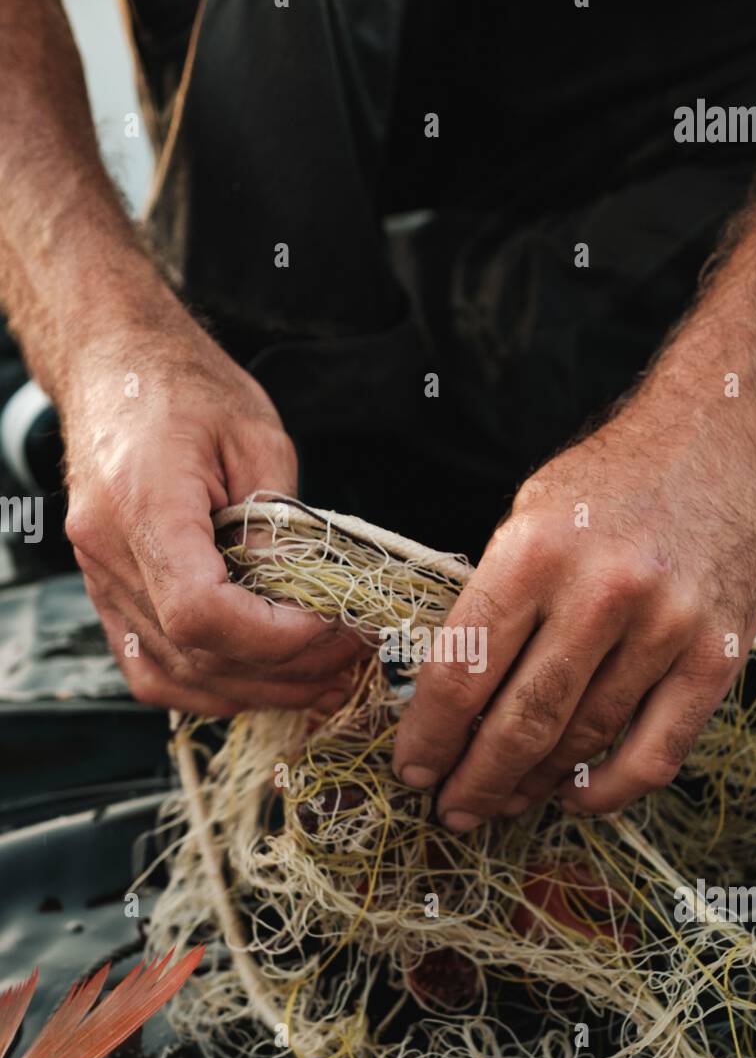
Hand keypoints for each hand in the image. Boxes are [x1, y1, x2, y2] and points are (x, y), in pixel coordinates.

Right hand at [63, 309, 361, 715]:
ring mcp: (98, 579)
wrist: (115, 367)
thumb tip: (308, 602)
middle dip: (287, 669)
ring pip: (176, 676)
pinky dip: (212, 688)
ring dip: (258, 690)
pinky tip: (266, 680)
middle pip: (196, 653)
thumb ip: (280, 526)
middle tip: (354, 658)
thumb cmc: (187, 389)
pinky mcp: (105, 595)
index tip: (334, 624)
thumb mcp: (257, 440)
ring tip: (326, 681)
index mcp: (142, 501)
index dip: (276, 636)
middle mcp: (107, 550)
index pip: (201, 610)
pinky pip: (152, 670)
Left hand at [393, 402, 755, 823]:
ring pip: (583, 742)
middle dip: (475, 780)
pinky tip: (575, 798)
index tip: (412, 769)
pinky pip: (656, 753)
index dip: (429, 734)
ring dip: (535, 787)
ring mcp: (666, 626)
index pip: (462, 670)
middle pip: (521, 721)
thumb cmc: (610, 483)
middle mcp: (601, 591)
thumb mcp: (529, 515)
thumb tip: (450, 699)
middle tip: (451, 809)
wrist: (722, 439)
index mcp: (534, 551)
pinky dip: (609, 791)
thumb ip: (495, 600)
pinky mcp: (717, 654)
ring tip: (505, 802)